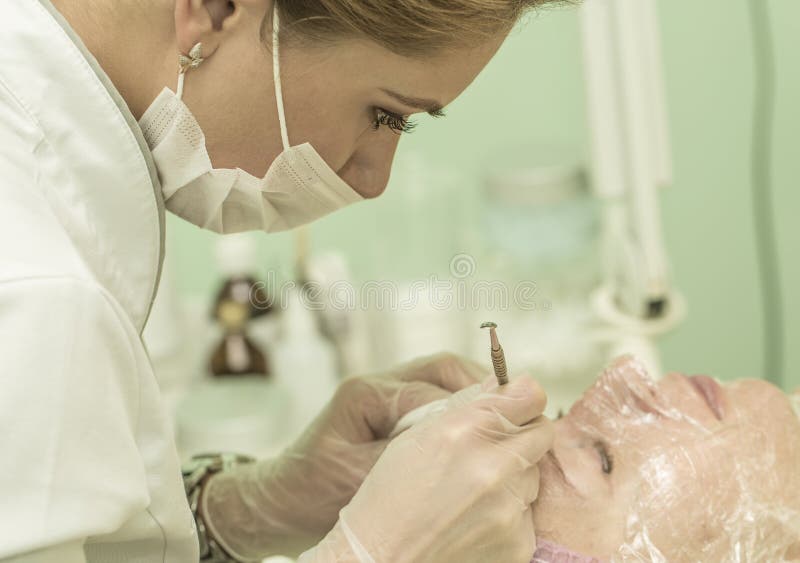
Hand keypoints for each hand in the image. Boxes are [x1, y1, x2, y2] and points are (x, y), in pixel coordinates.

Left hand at [202, 353, 485, 559]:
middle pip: (444, 370)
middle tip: (522, 412)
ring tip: (510, 421)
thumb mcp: (357, 479)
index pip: (433, 389)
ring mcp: (386, 393)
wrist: (279, 503)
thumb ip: (408, 454)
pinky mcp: (392, 409)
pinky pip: (437, 397)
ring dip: (478, 397)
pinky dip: (464, 410)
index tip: (511, 422)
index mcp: (366, 393)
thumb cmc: (311, 495)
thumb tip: (463, 440)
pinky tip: (484, 432)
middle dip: (485, 389)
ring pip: (445, 378)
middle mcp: (378, 383)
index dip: (475, 405)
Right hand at [302, 375, 553, 562]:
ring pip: (534, 476)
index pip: (530, 396)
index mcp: (464, 431)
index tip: (516, 405)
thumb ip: (471, 406)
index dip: (523, 400)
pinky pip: (529, 514)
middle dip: (522, 437)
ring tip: (471, 494)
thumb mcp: (419, 435)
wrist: (381, 559)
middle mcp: (493, 467)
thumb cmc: (392, 495)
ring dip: (514, 478)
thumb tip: (512, 384)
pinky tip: (474, 521)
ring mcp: (509, 509)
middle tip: (490, 452)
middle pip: (541, 434)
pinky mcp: (519, 543)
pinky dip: (509, 515)